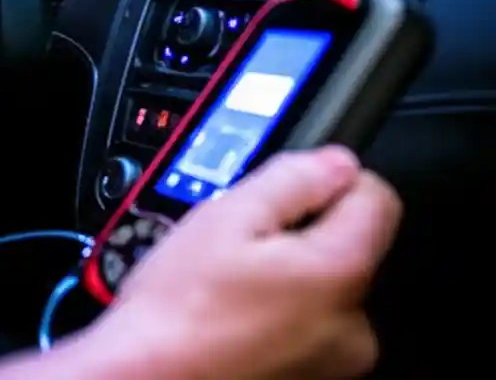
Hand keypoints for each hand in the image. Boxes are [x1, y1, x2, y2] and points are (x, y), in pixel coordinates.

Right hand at [71, 146, 400, 379]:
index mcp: (340, 272)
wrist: (146, 377)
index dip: (328, 182)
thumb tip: (335, 163)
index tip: (286, 193)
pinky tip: (235, 316)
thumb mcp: (225, 218)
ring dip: (287, 279)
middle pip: (347, 246)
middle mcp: (354, 324)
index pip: (376, 197)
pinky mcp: (314, 377)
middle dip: (300, 236)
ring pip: (324, 288)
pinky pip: (308, 327)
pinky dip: (278, 316)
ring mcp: (336, 360)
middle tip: (239, 246)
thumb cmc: (177, 311)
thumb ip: (291, 180)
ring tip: (230, 287)